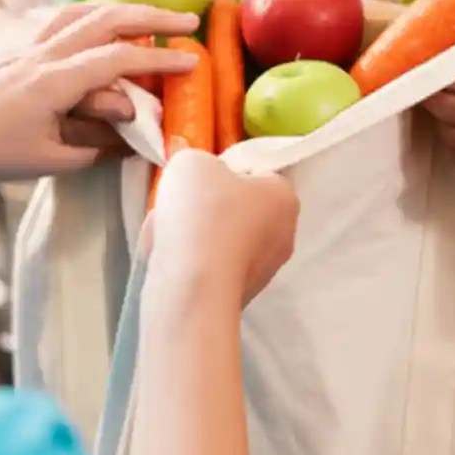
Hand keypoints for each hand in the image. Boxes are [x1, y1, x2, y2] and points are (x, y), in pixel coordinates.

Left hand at [0, 3, 199, 179]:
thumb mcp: (44, 161)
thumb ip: (93, 149)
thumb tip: (134, 144)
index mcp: (53, 82)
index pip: (119, 60)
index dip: (161, 61)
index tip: (194, 64)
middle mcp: (43, 55)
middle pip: (108, 19)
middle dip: (153, 19)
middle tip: (188, 22)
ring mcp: (28, 49)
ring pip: (84, 14)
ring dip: (123, 11)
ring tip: (153, 19)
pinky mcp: (17, 52)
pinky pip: (62, 22)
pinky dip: (92, 16)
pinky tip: (104, 25)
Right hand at [149, 148, 299, 304]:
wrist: (192, 286)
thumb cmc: (201, 213)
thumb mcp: (191, 163)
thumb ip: (195, 159)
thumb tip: (194, 170)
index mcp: (285, 195)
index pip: (256, 173)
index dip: (224, 172)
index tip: (199, 180)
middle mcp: (285, 233)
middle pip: (240, 208)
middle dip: (210, 207)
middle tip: (182, 207)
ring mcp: (266, 270)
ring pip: (225, 240)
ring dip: (199, 236)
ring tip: (169, 237)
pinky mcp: (244, 296)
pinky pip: (215, 268)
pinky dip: (195, 263)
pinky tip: (173, 262)